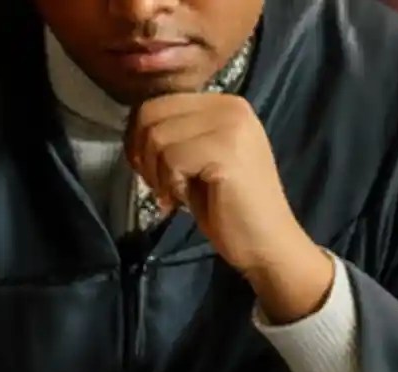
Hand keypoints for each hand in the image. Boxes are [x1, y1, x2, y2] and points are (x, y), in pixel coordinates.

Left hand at [125, 93, 334, 323]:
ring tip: (174, 193)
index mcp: (223, 104)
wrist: (265, 242)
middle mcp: (230, 106)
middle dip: (142, 154)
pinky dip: (169, 183)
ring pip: (157, 136)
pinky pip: (172, 157)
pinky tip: (183, 199)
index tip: (149, 170)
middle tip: (158, 184)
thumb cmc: (227, 206)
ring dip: (155, 172)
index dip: (139, 138)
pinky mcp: (226, 150)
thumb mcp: (196, 159)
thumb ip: (174, 136)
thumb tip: (132, 130)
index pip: (157, 103)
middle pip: (151, 115)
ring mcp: (231, 125)